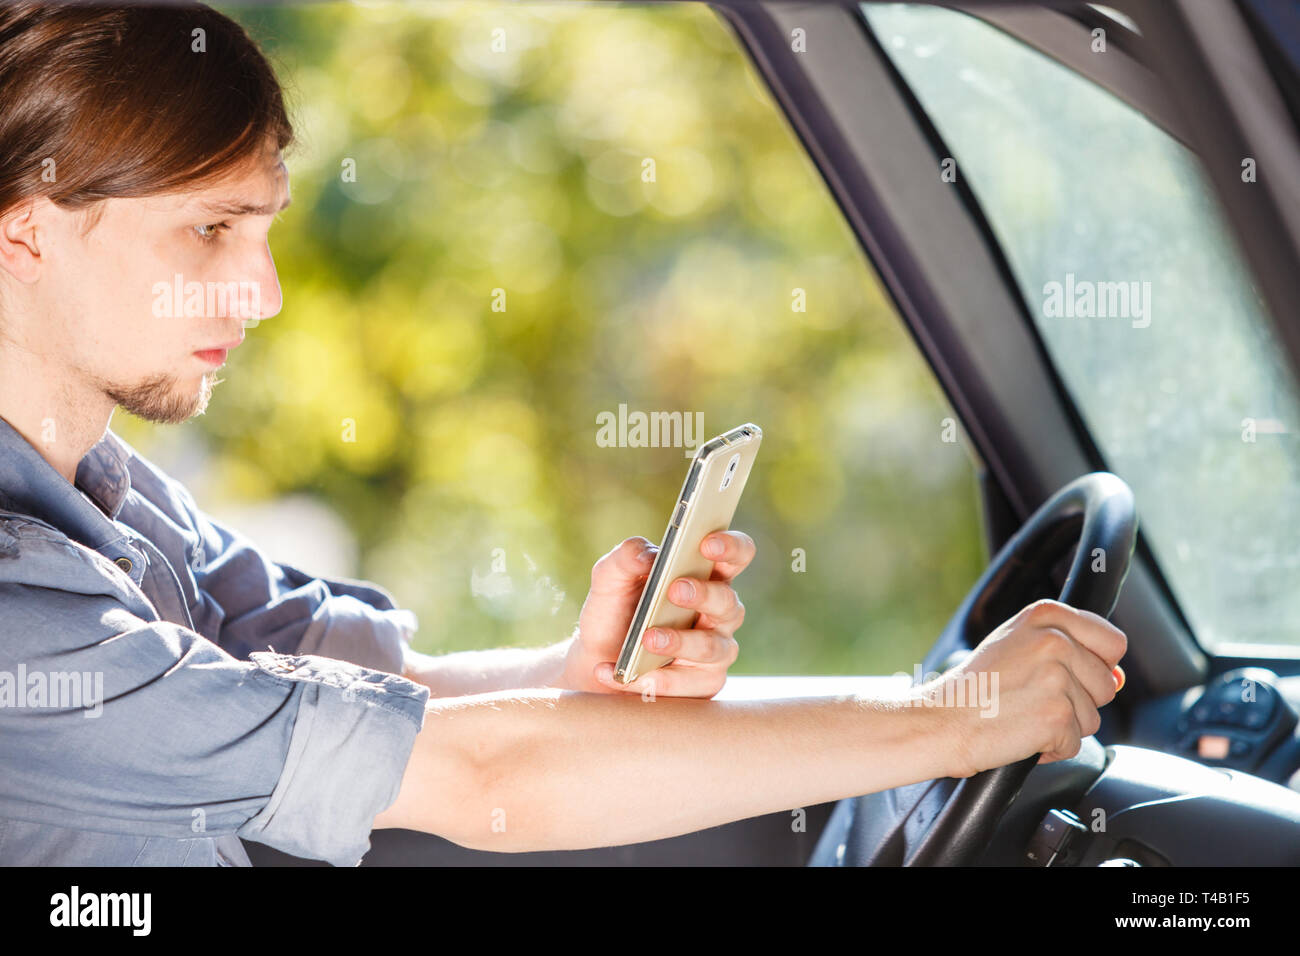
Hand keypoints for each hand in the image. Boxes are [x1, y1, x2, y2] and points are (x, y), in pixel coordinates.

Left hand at [559, 531, 755, 697]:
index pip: (736, 555)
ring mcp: (714, 650)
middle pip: (728, 601)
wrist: (595, 660)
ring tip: (647, 639)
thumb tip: (648, 555)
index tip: (708, 543)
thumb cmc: (614, 613)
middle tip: (674, 589)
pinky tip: (623, 675)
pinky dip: (653, 681)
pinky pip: (688, 685)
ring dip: (679, 642)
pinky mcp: (702, 684)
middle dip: (703, 595)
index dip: (730, 547)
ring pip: (711, 647)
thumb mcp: (609, 579)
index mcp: (704, 577)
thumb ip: (626, 557)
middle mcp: (717, 613)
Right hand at [924, 599, 1127, 777]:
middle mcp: (1054, 640)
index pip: (1112, 642)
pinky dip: (1050, 748)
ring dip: (1062, 726)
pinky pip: (1075, 744)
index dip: (1095, 666)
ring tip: (1022, 714)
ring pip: (1093, 717)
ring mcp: (1056, 677)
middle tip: (1030, 697)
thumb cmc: (973, 688)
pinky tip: (1020, 733)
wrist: (940, 720)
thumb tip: (1119, 679)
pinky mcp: (1056, 715)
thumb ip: (1071, 651)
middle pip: (1106, 685)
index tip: (1064, 674)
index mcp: (1045, 615)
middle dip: (1077, 701)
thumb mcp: (1017, 646)